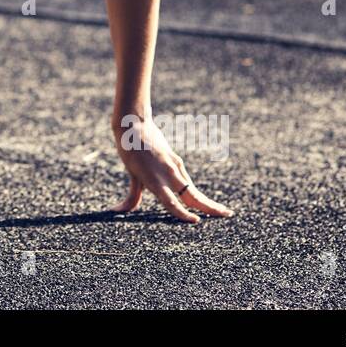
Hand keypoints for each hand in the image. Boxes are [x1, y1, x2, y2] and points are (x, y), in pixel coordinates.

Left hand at [108, 112, 234, 222]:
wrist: (134, 124)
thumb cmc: (129, 149)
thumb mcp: (131, 173)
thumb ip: (132, 196)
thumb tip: (117, 210)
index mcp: (155, 179)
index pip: (171, 202)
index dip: (182, 214)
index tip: (196, 222)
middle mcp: (168, 174)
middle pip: (193, 195)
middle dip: (210, 207)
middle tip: (228, 214)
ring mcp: (175, 166)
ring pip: (193, 189)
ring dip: (207, 201)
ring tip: (221, 211)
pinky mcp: (176, 161)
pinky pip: (186, 180)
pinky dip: (194, 191)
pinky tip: (201, 199)